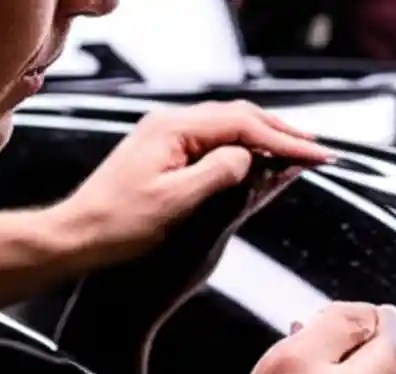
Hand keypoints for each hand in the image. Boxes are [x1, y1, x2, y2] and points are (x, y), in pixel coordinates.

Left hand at [48, 100, 330, 269]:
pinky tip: (259, 157)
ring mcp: (166, 135)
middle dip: (281, 131)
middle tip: (318, 149)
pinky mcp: (164, 151)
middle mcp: (170, 123)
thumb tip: (247, 156)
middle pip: (239, 116)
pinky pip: (214, 140)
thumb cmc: (119, 223)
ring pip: (228, 125)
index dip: (284, 139)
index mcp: (173, 129)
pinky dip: (245, 146)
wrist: (78, 235)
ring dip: (265, 136)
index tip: (317, 154)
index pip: (243, 124)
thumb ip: (216, 173)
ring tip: (298, 149)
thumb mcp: (174, 201)